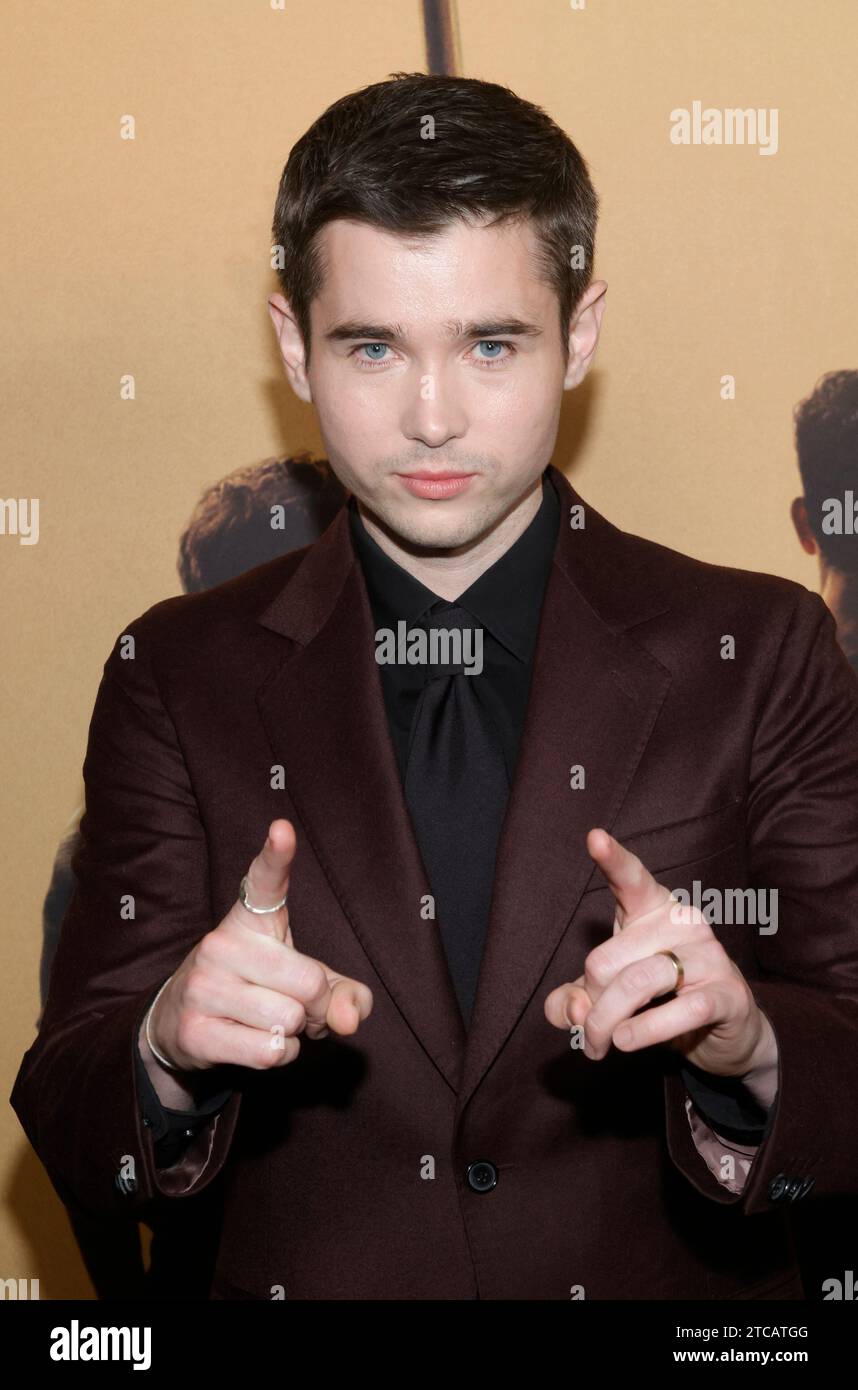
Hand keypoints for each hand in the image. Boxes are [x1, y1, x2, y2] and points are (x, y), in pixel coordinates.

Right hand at [140, 819, 372, 1092]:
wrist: (181, 1025)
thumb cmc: (258, 991)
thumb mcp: (304, 982)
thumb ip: (344, 993)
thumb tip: (349, 1019)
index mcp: (250, 918)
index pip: (264, 880)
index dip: (276, 855)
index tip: (282, 828)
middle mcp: (222, 943)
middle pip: (309, 983)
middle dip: (316, 1007)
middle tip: (294, 1006)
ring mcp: (203, 986)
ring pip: (290, 1021)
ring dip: (295, 1033)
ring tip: (268, 1022)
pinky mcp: (195, 1031)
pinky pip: (271, 1051)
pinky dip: (279, 1054)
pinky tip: (255, 1041)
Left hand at [544, 829, 777, 1091]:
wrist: (726, 1032)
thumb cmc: (660, 999)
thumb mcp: (608, 994)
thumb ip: (575, 998)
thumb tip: (571, 1011)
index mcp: (651, 909)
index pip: (630, 878)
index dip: (612, 859)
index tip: (594, 837)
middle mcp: (682, 922)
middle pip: (606, 960)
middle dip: (590, 1003)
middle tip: (592, 1030)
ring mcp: (709, 955)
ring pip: (637, 984)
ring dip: (607, 1024)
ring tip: (602, 1046)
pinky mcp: (728, 993)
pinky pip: (680, 1010)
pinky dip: (646, 1030)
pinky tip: (627, 1041)